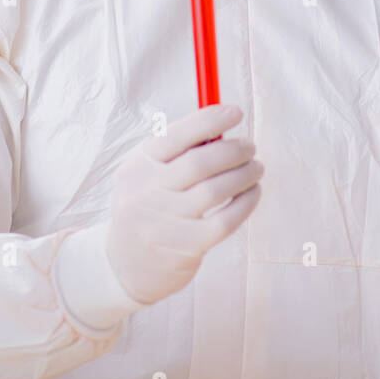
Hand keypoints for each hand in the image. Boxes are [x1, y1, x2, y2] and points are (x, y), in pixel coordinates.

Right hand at [105, 103, 262, 305]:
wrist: (124, 266)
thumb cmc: (145, 208)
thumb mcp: (145, 177)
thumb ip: (175, 153)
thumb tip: (219, 127)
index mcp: (137, 167)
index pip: (175, 136)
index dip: (209, 120)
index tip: (235, 112)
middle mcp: (148, 193)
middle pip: (200, 162)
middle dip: (233, 150)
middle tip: (250, 147)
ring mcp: (167, 222)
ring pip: (216, 190)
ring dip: (244, 174)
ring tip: (256, 168)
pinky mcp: (187, 246)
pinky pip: (226, 219)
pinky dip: (245, 202)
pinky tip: (253, 193)